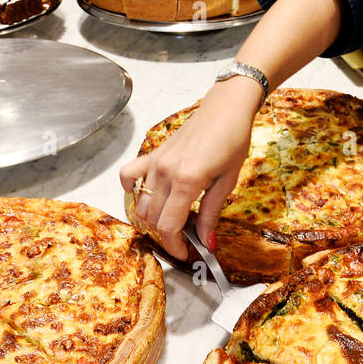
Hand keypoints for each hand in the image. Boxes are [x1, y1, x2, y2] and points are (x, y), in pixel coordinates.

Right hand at [120, 79, 260, 260]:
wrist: (226, 109)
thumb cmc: (233, 141)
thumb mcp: (227, 181)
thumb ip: (211, 214)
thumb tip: (208, 244)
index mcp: (187, 181)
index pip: (168, 226)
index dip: (175, 247)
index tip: (186, 254)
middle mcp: (165, 172)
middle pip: (152, 219)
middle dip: (167, 236)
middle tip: (185, 239)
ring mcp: (155, 162)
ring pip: (140, 203)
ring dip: (153, 219)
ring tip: (173, 220)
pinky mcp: (153, 153)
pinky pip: (129, 176)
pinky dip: (132, 190)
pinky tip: (148, 195)